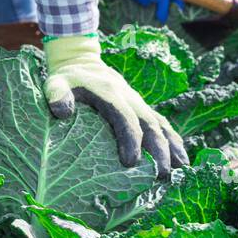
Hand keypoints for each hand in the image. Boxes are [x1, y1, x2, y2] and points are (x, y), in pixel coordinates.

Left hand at [43, 33, 188, 175]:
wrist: (83, 62)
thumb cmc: (67, 79)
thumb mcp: (56, 83)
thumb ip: (56, 94)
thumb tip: (62, 111)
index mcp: (110, 94)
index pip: (125, 118)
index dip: (130, 139)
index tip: (130, 163)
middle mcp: (130, 99)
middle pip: (150, 125)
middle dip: (159, 150)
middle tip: (161, 175)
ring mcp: (139, 104)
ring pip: (161, 125)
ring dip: (173, 147)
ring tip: (181, 170)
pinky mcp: (143, 109)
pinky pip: (163, 124)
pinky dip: (174, 141)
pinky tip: (181, 160)